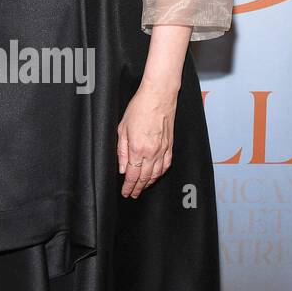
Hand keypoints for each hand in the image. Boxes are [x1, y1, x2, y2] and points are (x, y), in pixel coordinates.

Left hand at [116, 81, 176, 197]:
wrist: (158, 96)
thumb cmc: (139, 108)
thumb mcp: (122, 129)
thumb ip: (121, 151)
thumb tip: (122, 168)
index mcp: (137, 148)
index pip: (132, 175)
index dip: (128, 186)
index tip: (125, 192)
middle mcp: (151, 152)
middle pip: (144, 178)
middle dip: (137, 188)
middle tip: (132, 194)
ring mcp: (163, 149)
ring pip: (156, 174)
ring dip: (148, 184)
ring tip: (142, 188)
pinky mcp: (170, 145)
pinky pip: (166, 165)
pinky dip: (160, 174)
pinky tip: (156, 176)